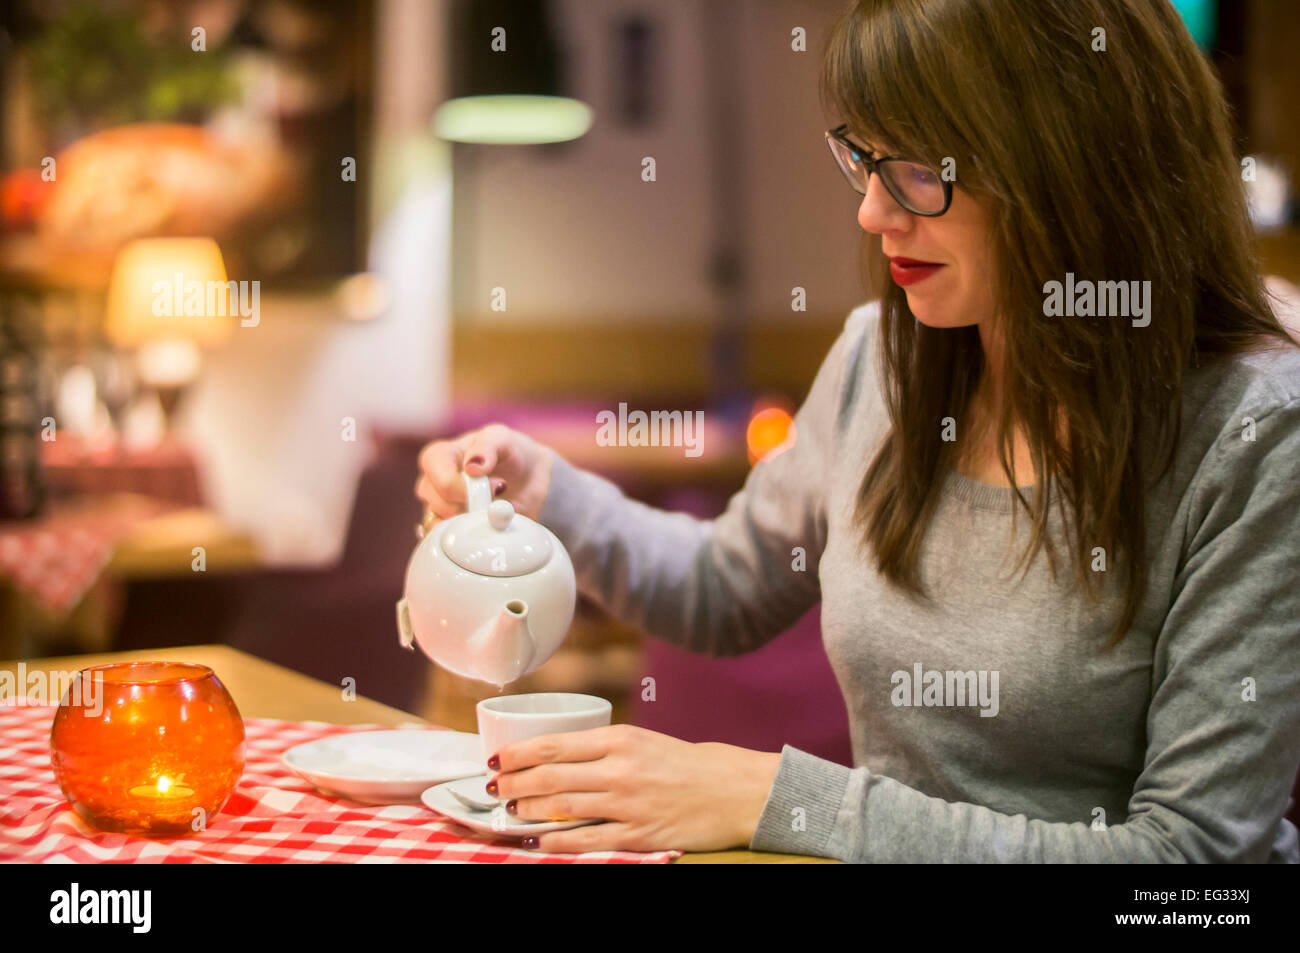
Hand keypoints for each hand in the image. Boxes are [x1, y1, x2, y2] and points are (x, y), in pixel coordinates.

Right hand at [415, 423, 553, 527]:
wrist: (529, 477)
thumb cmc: (510, 452)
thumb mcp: (502, 438)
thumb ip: (487, 446)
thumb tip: (472, 466)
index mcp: (437, 457)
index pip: (441, 480)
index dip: (467, 488)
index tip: (497, 486)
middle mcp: (431, 484)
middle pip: (439, 506)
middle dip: (473, 506)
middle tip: (499, 499)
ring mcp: (438, 509)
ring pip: (442, 526)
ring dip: (472, 523)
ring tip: (493, 510)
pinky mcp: (449, 530)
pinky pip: (449, 543)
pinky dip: (471, 539)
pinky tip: (487, 526)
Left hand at [488, 724, 781, 853]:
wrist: (735, 790)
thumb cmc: (688, 764)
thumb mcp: (645, 741)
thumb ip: (605, 748)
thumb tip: (557, 757)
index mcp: (621, 738)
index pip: (555, 745)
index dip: (519, 754)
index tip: (497, 759)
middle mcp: (621, 768)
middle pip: (551, 776)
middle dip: (514, 782)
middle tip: (494, 787)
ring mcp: (628, 804)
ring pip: (562, 808)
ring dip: (528, 810)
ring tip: (510, 809)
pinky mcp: (639, 834)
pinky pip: (587, 840)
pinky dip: (556, 841)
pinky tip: (538, 839)